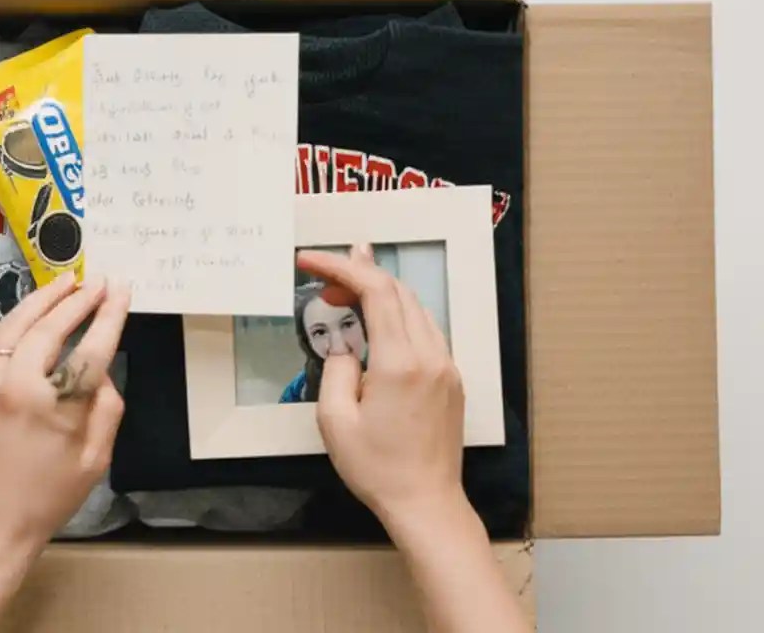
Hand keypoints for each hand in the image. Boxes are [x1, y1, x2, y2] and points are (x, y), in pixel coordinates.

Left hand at [0, 271, 130, 560]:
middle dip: (77, 299)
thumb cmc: (45, 500)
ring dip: (43, 299)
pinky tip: (35, 312)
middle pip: (49, 325)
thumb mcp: (95, 459)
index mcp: (51, 405)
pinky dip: (19, 321)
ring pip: (16, 324)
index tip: (122, 291)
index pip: (90, 346)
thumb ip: (106, 409)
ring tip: (67, 282)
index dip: (109, 315)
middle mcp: (14, 384)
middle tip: (99, 281)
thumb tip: (102, 373)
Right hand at [296, 243, 464, 525]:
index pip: (375, 292)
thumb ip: (335, 369)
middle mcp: (430, 357)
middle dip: (358, 275)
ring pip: (415, 307)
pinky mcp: (452, 379)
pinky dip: (399, 316)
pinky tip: (377, 326)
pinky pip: (426, 330)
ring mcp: (446, 367)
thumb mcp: (334, 421)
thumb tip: (345, 347)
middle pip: (397, 291)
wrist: (425, 502)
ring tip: (346, 298)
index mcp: (400, 363)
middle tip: (324, 279)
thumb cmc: (379, 468)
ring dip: (380, 294)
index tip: (311, 261)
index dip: (341, 267)